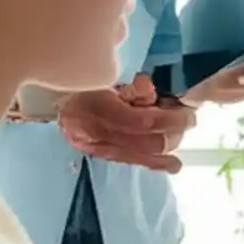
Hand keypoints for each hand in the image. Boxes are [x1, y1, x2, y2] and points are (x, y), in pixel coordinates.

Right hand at [58, 78, 195, 173]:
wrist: (54, 102)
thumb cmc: (85, 84)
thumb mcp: (107, 78)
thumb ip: (132, 88)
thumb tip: (149, 88)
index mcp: (99, 108)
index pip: (143, 122)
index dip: (172, 120)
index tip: (189, 114)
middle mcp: (99, 134)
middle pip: (149, 144)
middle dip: (175, 133)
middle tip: (187, 119)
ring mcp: (101, 149)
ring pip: (145, 156)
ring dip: (169, 144)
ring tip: (176, 130)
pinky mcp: (104, 156)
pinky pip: (135, 162)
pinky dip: (158, 163)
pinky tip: (173, 165)